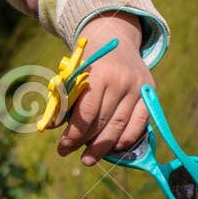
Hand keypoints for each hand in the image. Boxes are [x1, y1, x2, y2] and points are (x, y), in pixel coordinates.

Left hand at [56, 13, 153, 165]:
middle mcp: (121, 81)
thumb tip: (49, 125)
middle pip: (103, 121)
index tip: (63, 146)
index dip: (75, 133)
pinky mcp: (149, 94)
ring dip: (104, 146)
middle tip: (72, 155)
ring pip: (120, 125)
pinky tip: (114, 149)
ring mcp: (137, 88)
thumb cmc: (90, 61)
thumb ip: (64, 98)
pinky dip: (127, 139)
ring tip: (90, 159)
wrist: (117, 39)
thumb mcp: (74, 73)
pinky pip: (139, 124)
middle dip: (86, 142)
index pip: (87, 112)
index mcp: (99, 73)